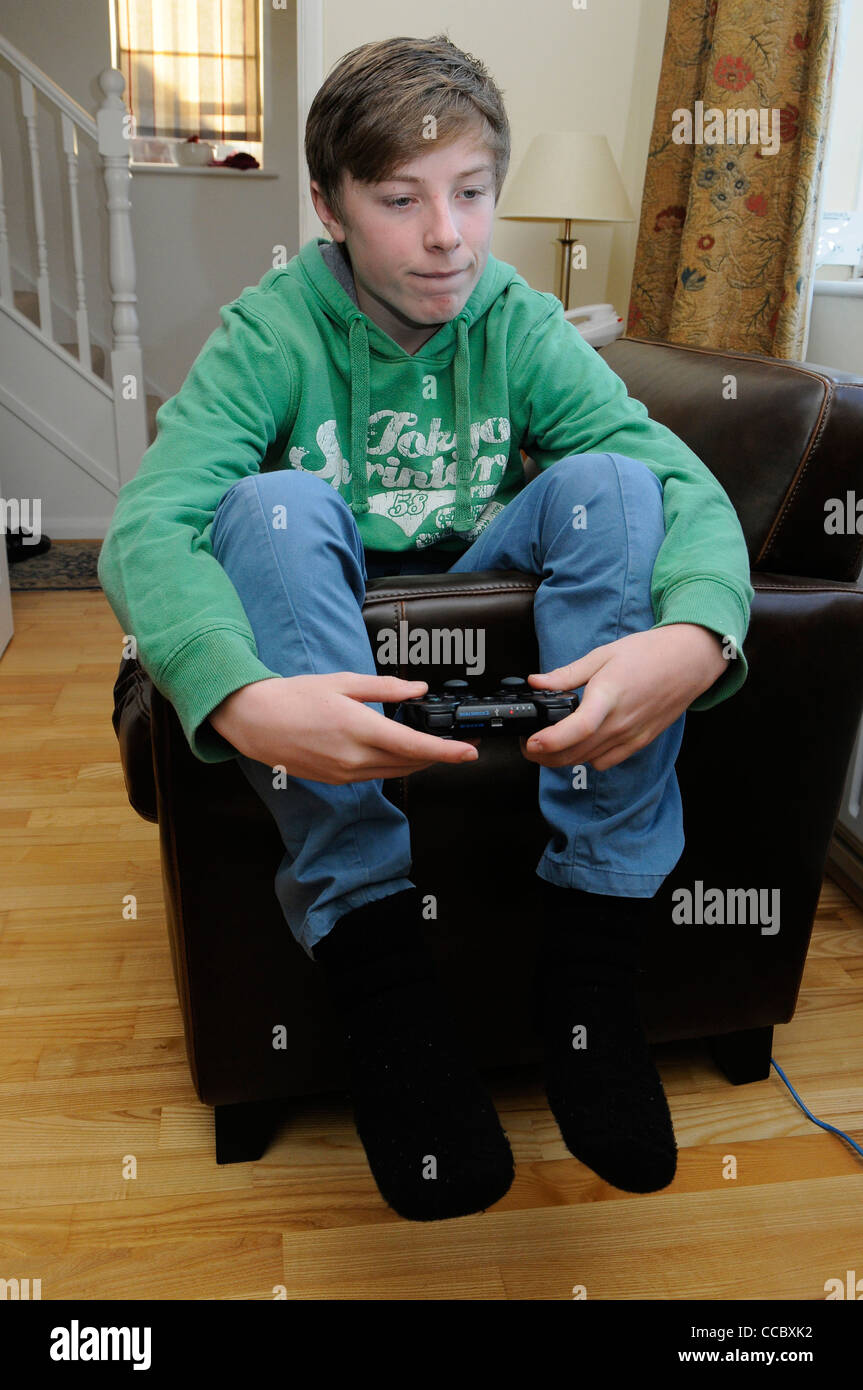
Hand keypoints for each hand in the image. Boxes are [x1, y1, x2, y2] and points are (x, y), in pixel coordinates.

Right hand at [207, 672, 479, 783]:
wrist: (255, 721)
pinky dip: (395, 765)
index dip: (446, 751)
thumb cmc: (295, 697)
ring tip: (438, 748)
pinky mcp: (337, 780)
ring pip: (396, 772)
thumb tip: (418, 688)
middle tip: (462, 744)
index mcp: (358, 729)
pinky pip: (377, 775)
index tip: (470, 751)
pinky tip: (400, 752)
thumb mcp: (343, 682)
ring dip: (419, 762)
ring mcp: (345, 774)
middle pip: (411, 763)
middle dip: (440, 756)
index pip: (413, 746)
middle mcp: (354, 758)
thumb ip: (385, 688)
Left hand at [521, 624, 728, 770]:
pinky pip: (606, 762)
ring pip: (587, 761)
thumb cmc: (647, 654)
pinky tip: (580, 745)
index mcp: (609, 695)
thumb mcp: (602, 655)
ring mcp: (631, 736)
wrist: (688, 661)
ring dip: (562, 759)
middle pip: (576, 753)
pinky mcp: (639, 742)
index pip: (579, 728)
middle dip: (544, 755)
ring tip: (548, 745)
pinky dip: (587, 759)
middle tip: (527, 745)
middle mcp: (621, 722)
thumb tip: (536, 682)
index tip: (530, 742)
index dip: (551, 740)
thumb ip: (567, 674)